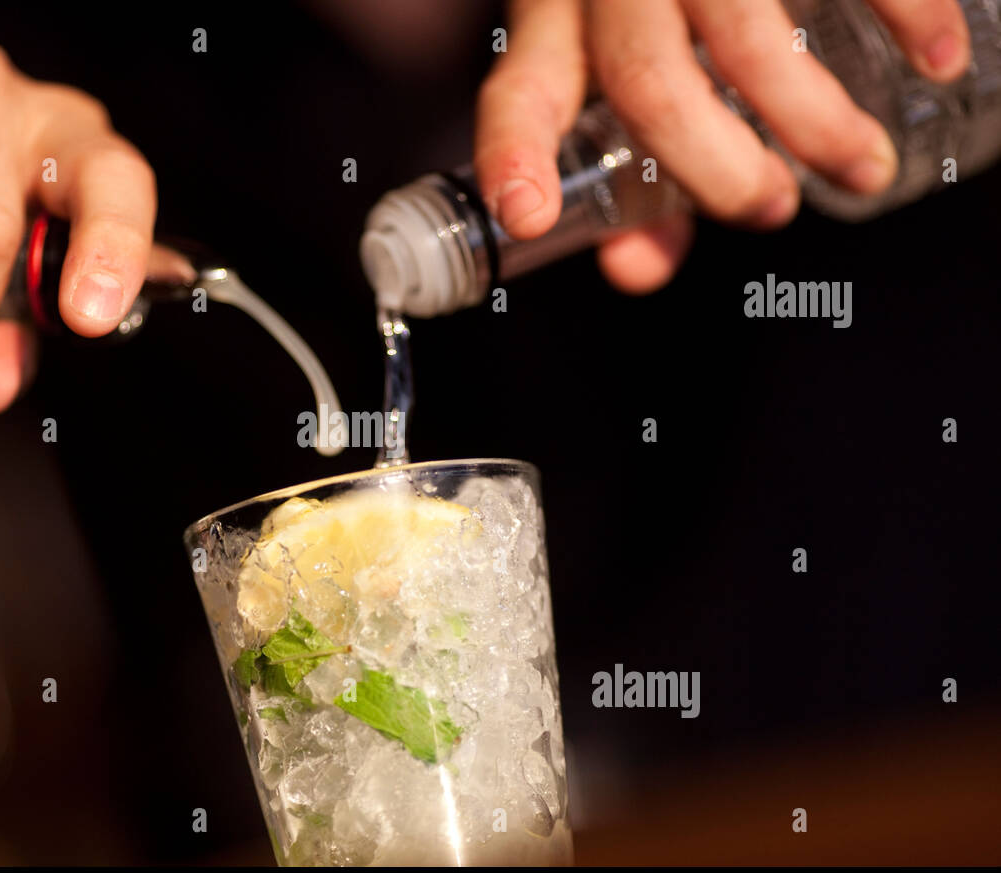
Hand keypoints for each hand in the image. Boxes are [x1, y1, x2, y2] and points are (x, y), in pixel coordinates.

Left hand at [474, 0, 970, 292]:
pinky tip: (933, 61)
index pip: (522, 91)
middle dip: (714, 169)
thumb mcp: (612, 70)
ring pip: (743, 36)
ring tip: (860, 170)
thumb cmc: (654, 2)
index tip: (529, 216)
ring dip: (814, 122)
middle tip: (767, 209)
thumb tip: (637, 268)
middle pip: (647, 81)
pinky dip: (906, 17)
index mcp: (556, 20)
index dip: (517, 156)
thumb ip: (631, 176)